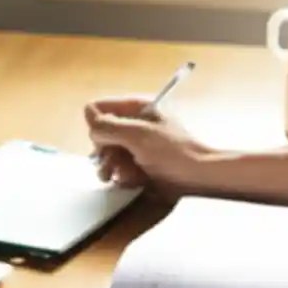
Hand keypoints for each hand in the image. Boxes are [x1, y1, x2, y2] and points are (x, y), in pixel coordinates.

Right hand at [86, 96, 214, 192]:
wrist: (200, 177)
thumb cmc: (173, 151)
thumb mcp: (139, 136)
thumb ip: (109, 125)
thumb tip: (87, 115)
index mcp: (137, 107)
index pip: (99, 108)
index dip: (97, 126)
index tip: (105, 142)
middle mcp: (135, 122)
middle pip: (102, 133)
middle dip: (105, 152)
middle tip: (111, 165)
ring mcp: (138, 143)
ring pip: (109, 153)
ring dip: (113, 167)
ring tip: (124, 176)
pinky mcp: (142, 162)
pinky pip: (121, 167)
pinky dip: (125, 175)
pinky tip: (134, 181)